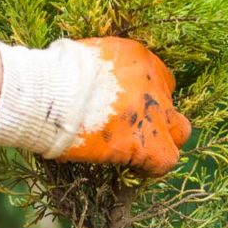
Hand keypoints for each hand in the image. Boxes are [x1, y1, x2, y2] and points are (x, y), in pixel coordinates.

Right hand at [0, 37, 192, 176]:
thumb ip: (98, 72)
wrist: (48, 96)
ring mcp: (154, 113)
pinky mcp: (148, 143)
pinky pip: (165, 160)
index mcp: (137, 58)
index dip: (146, 98)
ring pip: (179, 132)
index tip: (129, 111)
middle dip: (160, 120)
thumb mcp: (83, 60)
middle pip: (172, 104)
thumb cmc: (52, 78)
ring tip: (138, 155)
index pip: (158, 79)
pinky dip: (152, 168)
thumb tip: (88, 85)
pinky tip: (132, 169)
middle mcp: (152, 83)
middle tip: (136, 133)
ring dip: (161, 143)